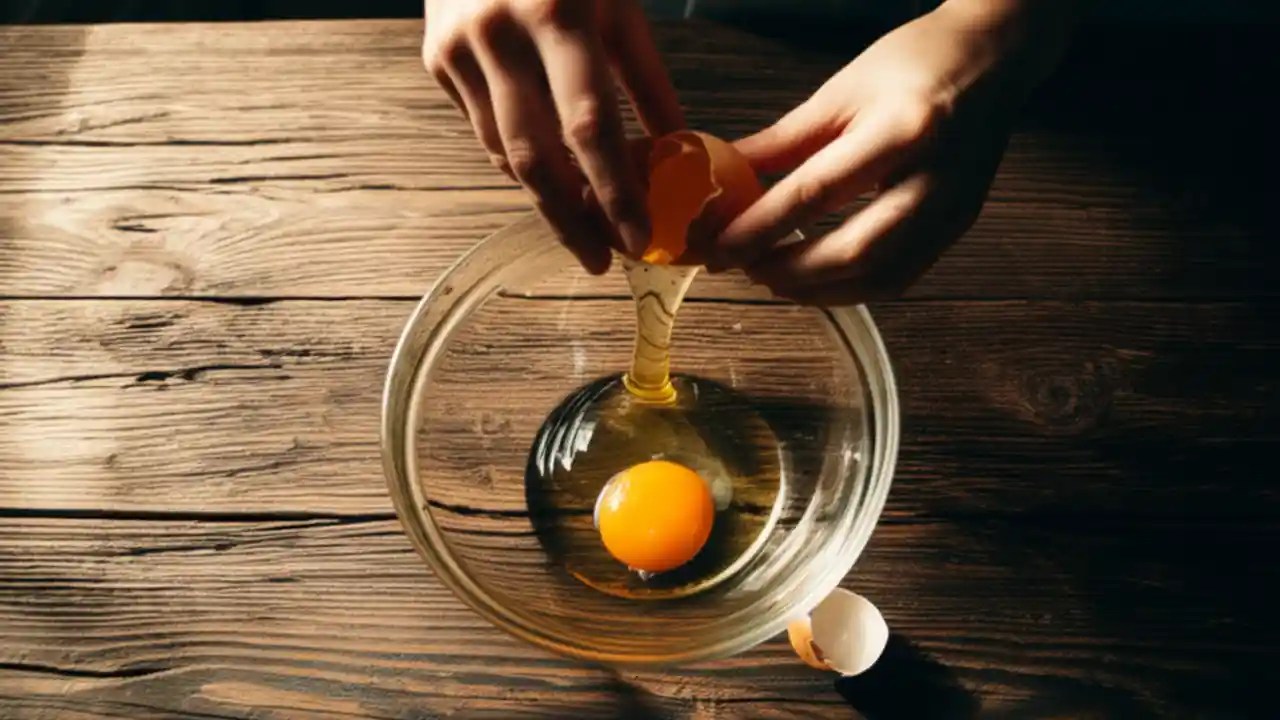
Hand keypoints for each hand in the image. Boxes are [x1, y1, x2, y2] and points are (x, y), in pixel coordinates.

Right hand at [422, 0, 684, 273]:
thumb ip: (646, 74)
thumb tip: (678, 152)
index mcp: (557, 12)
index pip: (592, 128)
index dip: (617, 192)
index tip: (643, 238)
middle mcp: (497, 34)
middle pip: (536, 159)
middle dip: (574, 221)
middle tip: (605, 259)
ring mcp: (456, 48)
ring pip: (502, 153)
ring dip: (546, 198)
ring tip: (584, 229)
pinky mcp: (434, 57)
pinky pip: (481, 129)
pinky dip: (517, 160)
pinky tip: (550, 181)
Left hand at [709, 0, 1076, 304]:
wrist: (992, 58)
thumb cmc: (915, 63)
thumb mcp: (840, 91)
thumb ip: (781, 141)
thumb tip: (724, 176)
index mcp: (901, 130)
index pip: (816, 193)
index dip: (760, 228)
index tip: (717, 246)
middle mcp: (934, 178)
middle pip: (853, 251)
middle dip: (787, 269)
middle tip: (741, 267)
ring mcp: (952, 209)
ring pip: (878, 277)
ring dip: (816, 289)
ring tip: (771, 276)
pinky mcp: (958, 227)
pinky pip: (900, 277)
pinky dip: (851, 289)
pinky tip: (816, 281)